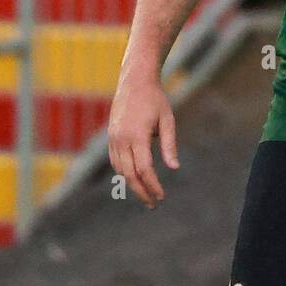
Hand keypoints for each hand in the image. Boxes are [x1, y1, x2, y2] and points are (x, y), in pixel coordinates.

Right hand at [108, 70, 178, 206]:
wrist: (134, 81)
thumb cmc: (155, 100)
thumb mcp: (168, 120)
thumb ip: (170, 145)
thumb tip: (174, 168)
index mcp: (137, 135)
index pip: (144, 169)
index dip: (152, 185)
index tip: (161, 196)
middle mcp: (121, 139)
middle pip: (129, 174)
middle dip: (141, 191)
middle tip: (153, 204)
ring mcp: (113, 138)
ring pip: (120, 169)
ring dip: (131, 185)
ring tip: (145, 195)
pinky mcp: (111, 137)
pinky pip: (115, 161)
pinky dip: (124, 173)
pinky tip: (135, 178)